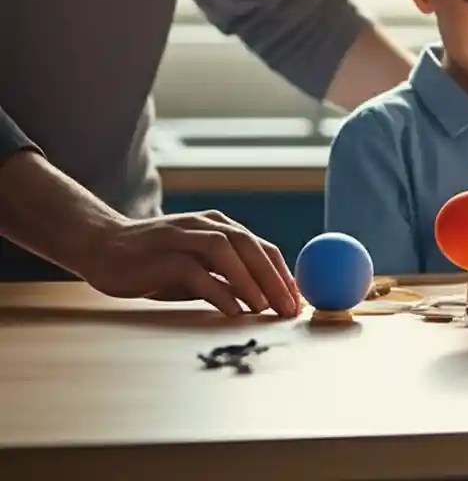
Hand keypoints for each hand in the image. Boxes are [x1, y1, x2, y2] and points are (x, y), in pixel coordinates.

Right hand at [80, 210, 300, 317]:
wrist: (101, 247)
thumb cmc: (154, 263)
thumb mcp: (197, 268)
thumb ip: (226, 277)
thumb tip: (266, 301)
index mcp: (219, 226)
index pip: (261, 247)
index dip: (282, 274)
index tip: (297, 301)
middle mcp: (205, 225)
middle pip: (250, 246)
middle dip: (274, 279)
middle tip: (289, 309)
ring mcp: (182, 236)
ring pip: (226, 252)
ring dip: (250, 281)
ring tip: (265, 309)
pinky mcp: (161, 254)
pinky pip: (196, 271)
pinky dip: (218, 290)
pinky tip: (232, 310)